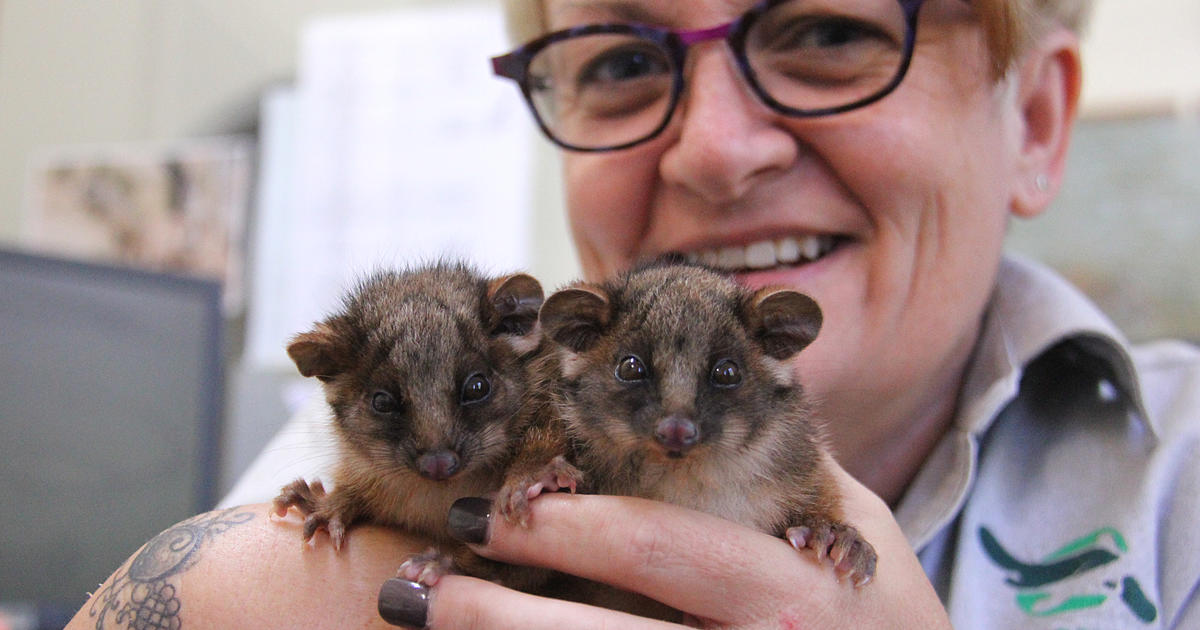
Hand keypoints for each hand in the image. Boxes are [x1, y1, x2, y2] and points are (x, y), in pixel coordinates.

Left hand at [378, 466, 951, 628]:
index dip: (566, 529)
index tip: (496, 507)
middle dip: (502, 611)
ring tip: (424, 618)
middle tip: (420, 586)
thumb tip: (695, 361)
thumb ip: (774, 450)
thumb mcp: (844, 517)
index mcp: (788, 587)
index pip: (659, 548)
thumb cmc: (886, 607)